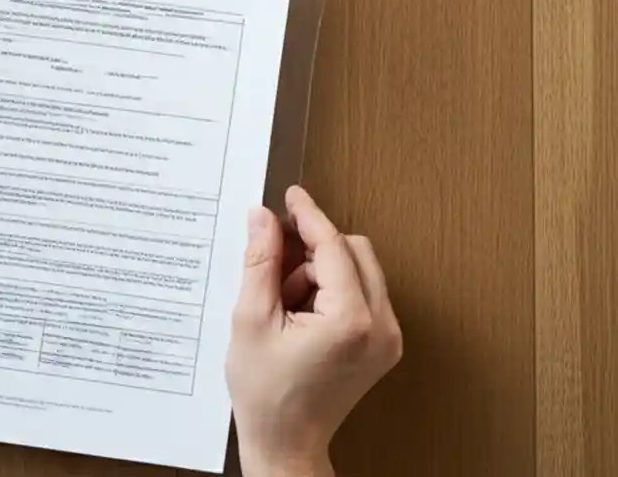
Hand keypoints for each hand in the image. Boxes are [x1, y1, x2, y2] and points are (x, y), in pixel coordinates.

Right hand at [227, 186, 402, 476]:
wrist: (287, 443)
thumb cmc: (267, 394)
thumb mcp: (250, 320)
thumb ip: (260, 262)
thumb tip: (263, 218)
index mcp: (350, 320)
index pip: (332, 246)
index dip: (308, 216)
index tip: (291, 195)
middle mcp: (380, 326)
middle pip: (354, 251)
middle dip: (312, 250)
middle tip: (273, 268)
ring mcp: (388, 337)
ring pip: (360, 270)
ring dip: (320, 272)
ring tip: (283, 305)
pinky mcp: (384, 344)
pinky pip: (363, 294)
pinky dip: (332, 291)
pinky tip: (300, 315)